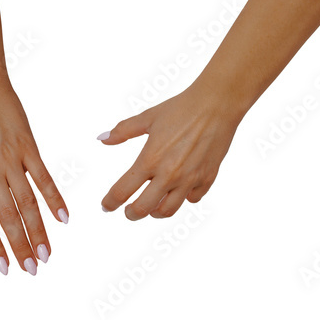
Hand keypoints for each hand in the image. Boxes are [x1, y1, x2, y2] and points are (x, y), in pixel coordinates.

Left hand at [0, 82, 67, 275]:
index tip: (2, 268)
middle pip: (8, 216)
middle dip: (20, 246)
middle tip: (31, 271)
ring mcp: (11, 159)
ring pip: (28, 202)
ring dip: (39, 231)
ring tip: (46, 256)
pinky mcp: (28, 147)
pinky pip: (44, 177)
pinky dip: (54, 198)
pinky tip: (64, 219)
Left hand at [99, 85, 244, 219]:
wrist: (216, 105)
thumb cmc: (181, 109)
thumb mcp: (147, 118)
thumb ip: (122, 131)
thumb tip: (102, 139)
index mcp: (150, 159)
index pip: (122, 191)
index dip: (110, 202)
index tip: (106, 206)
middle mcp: (168, 174)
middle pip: (143, 208)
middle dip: (131, 214)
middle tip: (128, 212)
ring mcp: (189, 179)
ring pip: (168, 210)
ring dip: (156, 212)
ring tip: (151, 208)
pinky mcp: (207, 178)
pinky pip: (192, 198)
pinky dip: (184, 199)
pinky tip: (179, 192)